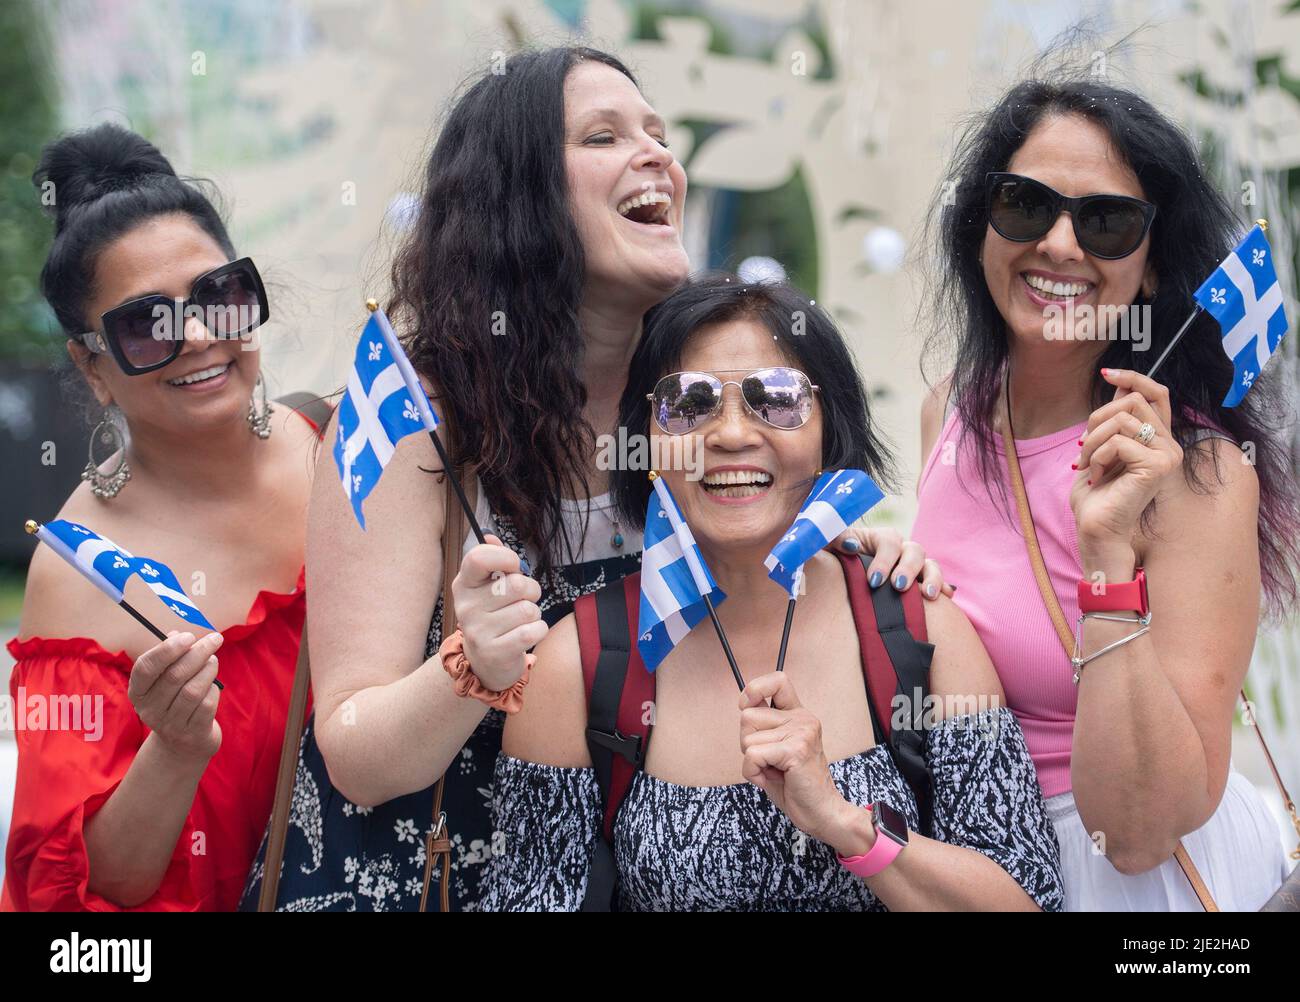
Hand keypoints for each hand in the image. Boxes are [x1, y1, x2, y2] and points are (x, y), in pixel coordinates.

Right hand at [127, 631, 222, 762]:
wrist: (184, 742)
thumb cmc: (176, 699)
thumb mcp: (165, 679)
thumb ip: (170, 656)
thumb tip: (177, 633)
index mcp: (138, 691)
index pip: (145, 668)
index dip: (167, 649)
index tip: (189, 636)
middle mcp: (149, 710)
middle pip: (174, 676)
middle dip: (198, 653)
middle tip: (216, 639)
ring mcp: (169, 724)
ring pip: (192, 690)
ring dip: (208, 669)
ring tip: (213, 660)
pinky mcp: (191, 733)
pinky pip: (206, 704)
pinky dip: (213, 689)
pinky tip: (212, 685)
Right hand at [451, 534, 547, 690]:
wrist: (486, 664)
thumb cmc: (494, 617)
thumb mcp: (487, 587)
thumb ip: (492, 560)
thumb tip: (489, 536)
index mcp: (464, 585)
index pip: (478, 558)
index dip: (505, 557)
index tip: (514, 566)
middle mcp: (466, 606)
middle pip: (518, 585)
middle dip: (532, 591)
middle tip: (523, 601)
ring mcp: (478, 631)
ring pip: (529, 609)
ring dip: (534, 613)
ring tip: (521, 621)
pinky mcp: (495, 652)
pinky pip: (534, 630)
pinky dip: (539, 630)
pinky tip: (527, 635)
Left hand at [738, 672, 848, 843]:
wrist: (822, 812)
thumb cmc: (795, 784)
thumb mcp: (777, 748)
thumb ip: (764, 728)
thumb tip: (743, 707)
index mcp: (799, 715)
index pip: (778, 680)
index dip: (755, 689)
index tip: (746, 705)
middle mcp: (802, 719)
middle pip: (748, 715)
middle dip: (747, 742)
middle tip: (767, 760)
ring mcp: (801, 733)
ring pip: (747, 738)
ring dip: (751, 760)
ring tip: (773, 770)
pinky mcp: (796, 750)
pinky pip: (752, 755)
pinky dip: (752, 772)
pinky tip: (770, 778)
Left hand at [831, 526, 952, 598]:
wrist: (844, 577)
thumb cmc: (836, 560)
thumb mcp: (830, 546)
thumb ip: (835, 539)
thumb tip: (851, 545)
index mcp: (880, 538)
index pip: (889, 542)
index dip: (884, 560)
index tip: (873, 581)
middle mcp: (901, 549)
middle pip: (915, 551)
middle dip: (908, 569)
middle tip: (898, 587)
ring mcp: (914, 565)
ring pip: (930, 564)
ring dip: (933, 578)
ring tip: (930, 596)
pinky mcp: (921, 582)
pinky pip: (939, 581)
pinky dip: (944, 587)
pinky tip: (946, 597)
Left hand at [1071, 368, 1183, 559]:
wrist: (1095, 528)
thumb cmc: (1096, 494)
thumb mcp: (1102, 448)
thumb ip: (1115, 421)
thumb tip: (1118, 387)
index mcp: (1158, 440)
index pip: (1157, 394)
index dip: (1134, 377)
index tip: (1107, 373)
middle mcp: (1169, 445)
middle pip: (1133, 401)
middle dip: (1096, 418)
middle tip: (1082, 445)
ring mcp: (1167, 456)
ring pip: (1121, 419)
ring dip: (1092, 440)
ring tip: (1086, 464)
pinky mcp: (1157, 466)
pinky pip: (1118, 442)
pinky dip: (1098, 456)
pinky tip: (1097, 476)